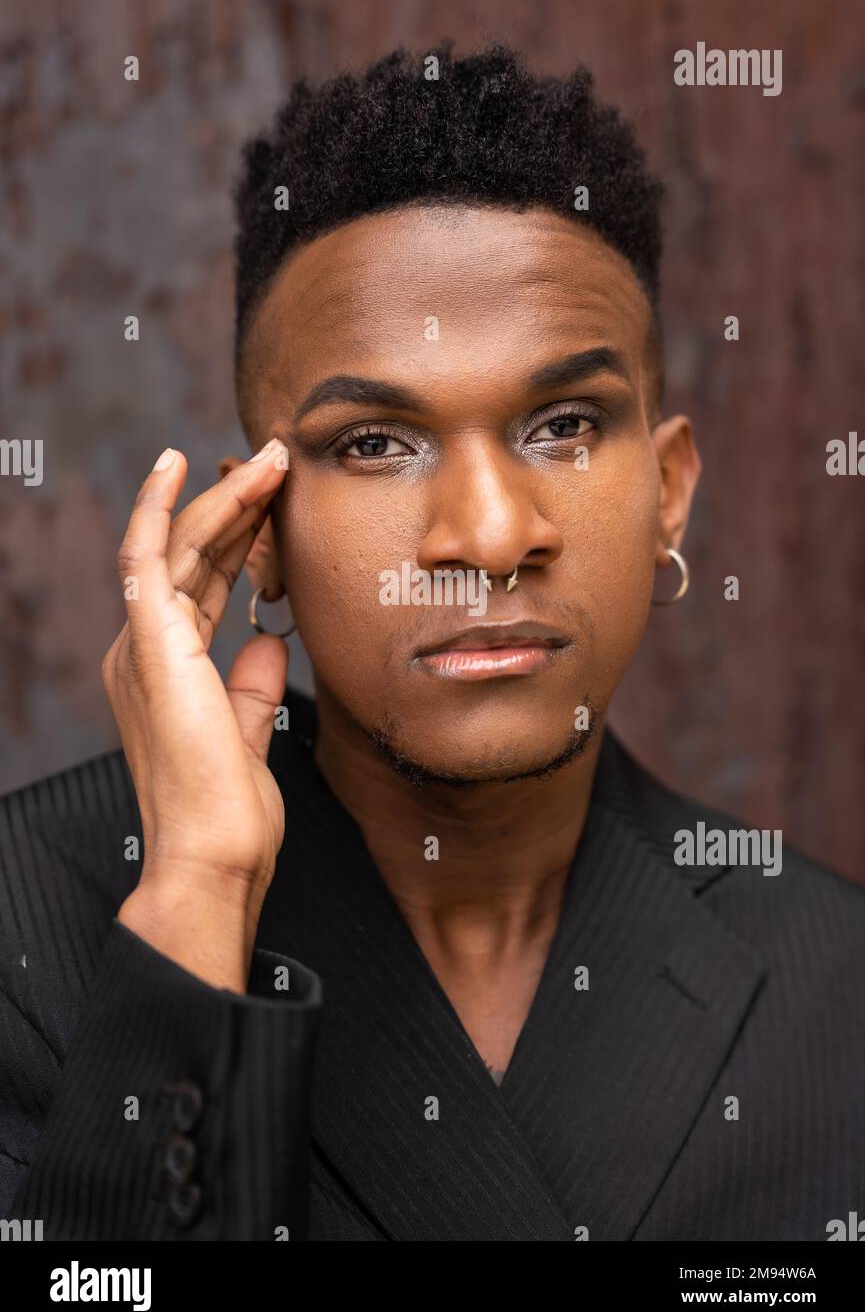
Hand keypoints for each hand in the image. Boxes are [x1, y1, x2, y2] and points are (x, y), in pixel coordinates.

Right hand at [104, 439, 290, 986]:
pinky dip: (159, 508)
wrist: (216, 854)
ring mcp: (141, 645)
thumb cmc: (231, 811)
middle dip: (237, 506)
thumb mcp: (249, 732)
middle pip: (194, 558)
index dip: (239, 539)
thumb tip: (269, 639)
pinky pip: (147, 559)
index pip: (204, 585)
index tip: (276, 504)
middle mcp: (145, 651)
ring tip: (265, 457)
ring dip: (224, 498)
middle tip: (276, 461)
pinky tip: (176, 466)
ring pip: (180, 547)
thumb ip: (252, 683)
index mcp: (166, 671)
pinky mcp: (149, 644)